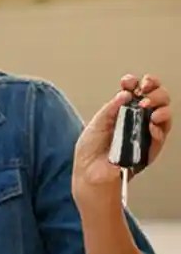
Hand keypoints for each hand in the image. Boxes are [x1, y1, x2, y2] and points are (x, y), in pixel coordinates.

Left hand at [73, 74, 171, 201]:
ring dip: (160, 107)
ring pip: (164, 113)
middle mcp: (137, 118)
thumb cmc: (91, 148)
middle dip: (154, 90)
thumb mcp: (96, 124)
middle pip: (156, 97)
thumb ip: (110, 109)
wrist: (90, 172)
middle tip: (144, 91)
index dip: (135, 82)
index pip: (135, 90)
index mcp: (122, 109)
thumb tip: (125, 93)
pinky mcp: (150, 147)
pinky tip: (151, 125)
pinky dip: (158, 128)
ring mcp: (145, 132)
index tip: (128, 82)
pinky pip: (161, 135)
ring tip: (148, 108)